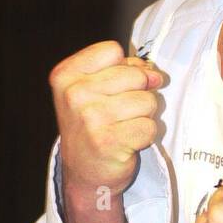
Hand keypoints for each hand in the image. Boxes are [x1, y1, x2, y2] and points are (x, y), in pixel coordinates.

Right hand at [48, 40, 166, 204]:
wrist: (84, 172)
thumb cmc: (93, 125)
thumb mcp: (95, 89)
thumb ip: (124, 71)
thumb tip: (156, 76)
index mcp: (66, 76)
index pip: (113, 50)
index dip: (123, 66)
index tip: (115, 86)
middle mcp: (74, 95)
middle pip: (135, 75)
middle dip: (138, 93)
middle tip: (120, 112)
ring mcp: (90, 118)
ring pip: (148, 101)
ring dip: (144, 116)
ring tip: (124, 127)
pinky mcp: (109, 141)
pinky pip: (150, 127)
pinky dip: (145, 136)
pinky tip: (128, 142)